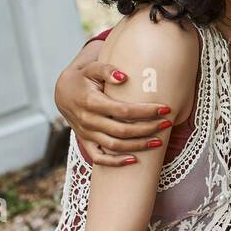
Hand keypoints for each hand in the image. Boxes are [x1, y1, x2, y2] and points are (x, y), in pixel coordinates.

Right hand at [55, 52, 172, 166]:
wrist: (63, 93)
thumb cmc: (83, 78)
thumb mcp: (92, 68)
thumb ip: (107, 70)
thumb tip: (123, 77)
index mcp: (91, 102)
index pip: (123, 111)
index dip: (145, 111)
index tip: (165, 108)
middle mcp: (88, 121)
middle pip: (122, 131)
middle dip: (147, 129)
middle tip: (167, 124)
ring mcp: (87, 134)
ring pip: (115, 146)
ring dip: (138, 146)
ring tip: (158, 142)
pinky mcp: (86, 142)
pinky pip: (99, 158)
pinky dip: (116, 162)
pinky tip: (134, 160)